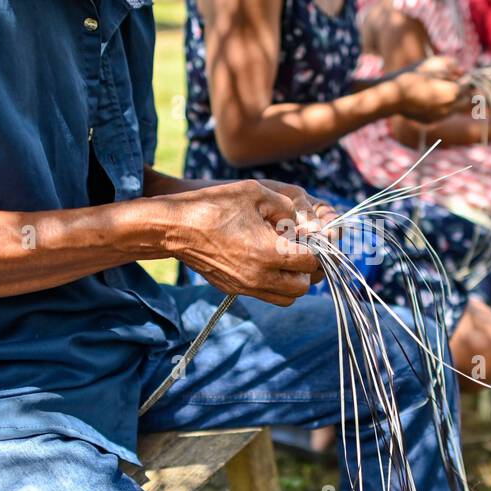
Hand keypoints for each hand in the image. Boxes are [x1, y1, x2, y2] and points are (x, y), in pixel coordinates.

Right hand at [169, 180, 323, 305]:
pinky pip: (265, 295)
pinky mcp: (232, 289)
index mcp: (269, 253)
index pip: (311, 262)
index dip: (315, 248)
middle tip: (300, 249)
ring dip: (292, 281)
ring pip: (286, 298)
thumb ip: (286, 207)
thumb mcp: (255, 193)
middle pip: (302, 286)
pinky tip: (265, 262)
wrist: (174, 228)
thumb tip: (301, 222)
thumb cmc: (214, 206)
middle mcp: (259, 276)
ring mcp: (245, 286)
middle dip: (307, 269)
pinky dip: (273, 284)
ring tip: (285, 259)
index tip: (308, 236)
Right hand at [393, 57, 466, 122]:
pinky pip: (442, 115)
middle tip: (454, 83)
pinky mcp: (431, 122)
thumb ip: (451, 64)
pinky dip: (442, 108)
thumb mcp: (433, 63)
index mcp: (453, 92)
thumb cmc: (412, 76)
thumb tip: (460, 70)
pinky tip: (431, 100)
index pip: (468, 86)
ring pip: (455, 109)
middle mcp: (450, 107)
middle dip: (462, 92)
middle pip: (465, 100)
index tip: (460, 74)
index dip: (465, 79)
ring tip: (441, 91)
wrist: (393, 96)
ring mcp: (440, 117)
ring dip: (453, 101)